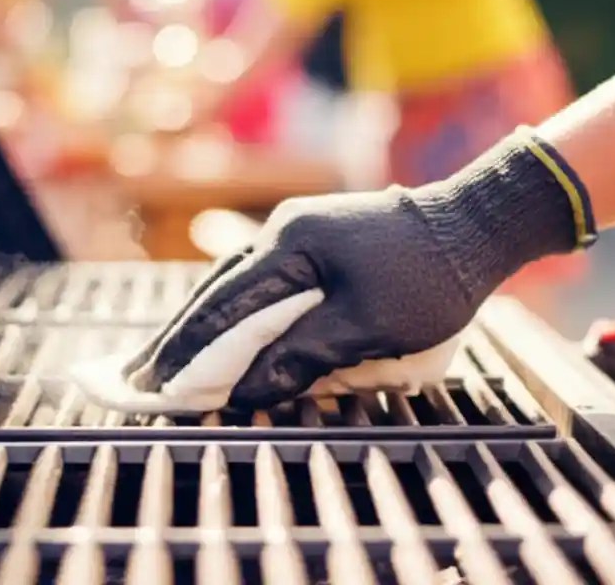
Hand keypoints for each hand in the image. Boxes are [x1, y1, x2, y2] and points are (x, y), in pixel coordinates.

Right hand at [72, 128, 595, 410]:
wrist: (480, 224)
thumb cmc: (432, 278)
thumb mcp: (369, 326)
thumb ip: (303, 356)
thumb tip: (245, 390)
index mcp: (291, 245)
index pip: (222, 307)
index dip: (187, 352)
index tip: (154, 387)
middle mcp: (284, 230)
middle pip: (215, 290)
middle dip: (176, 338)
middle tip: (135, 377)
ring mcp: (299, 230)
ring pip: (233, 282)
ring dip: (199, 323)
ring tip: (163, 358)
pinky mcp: (317, 239)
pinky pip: (259, 279)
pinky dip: (232, 310)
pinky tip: (220, 328)